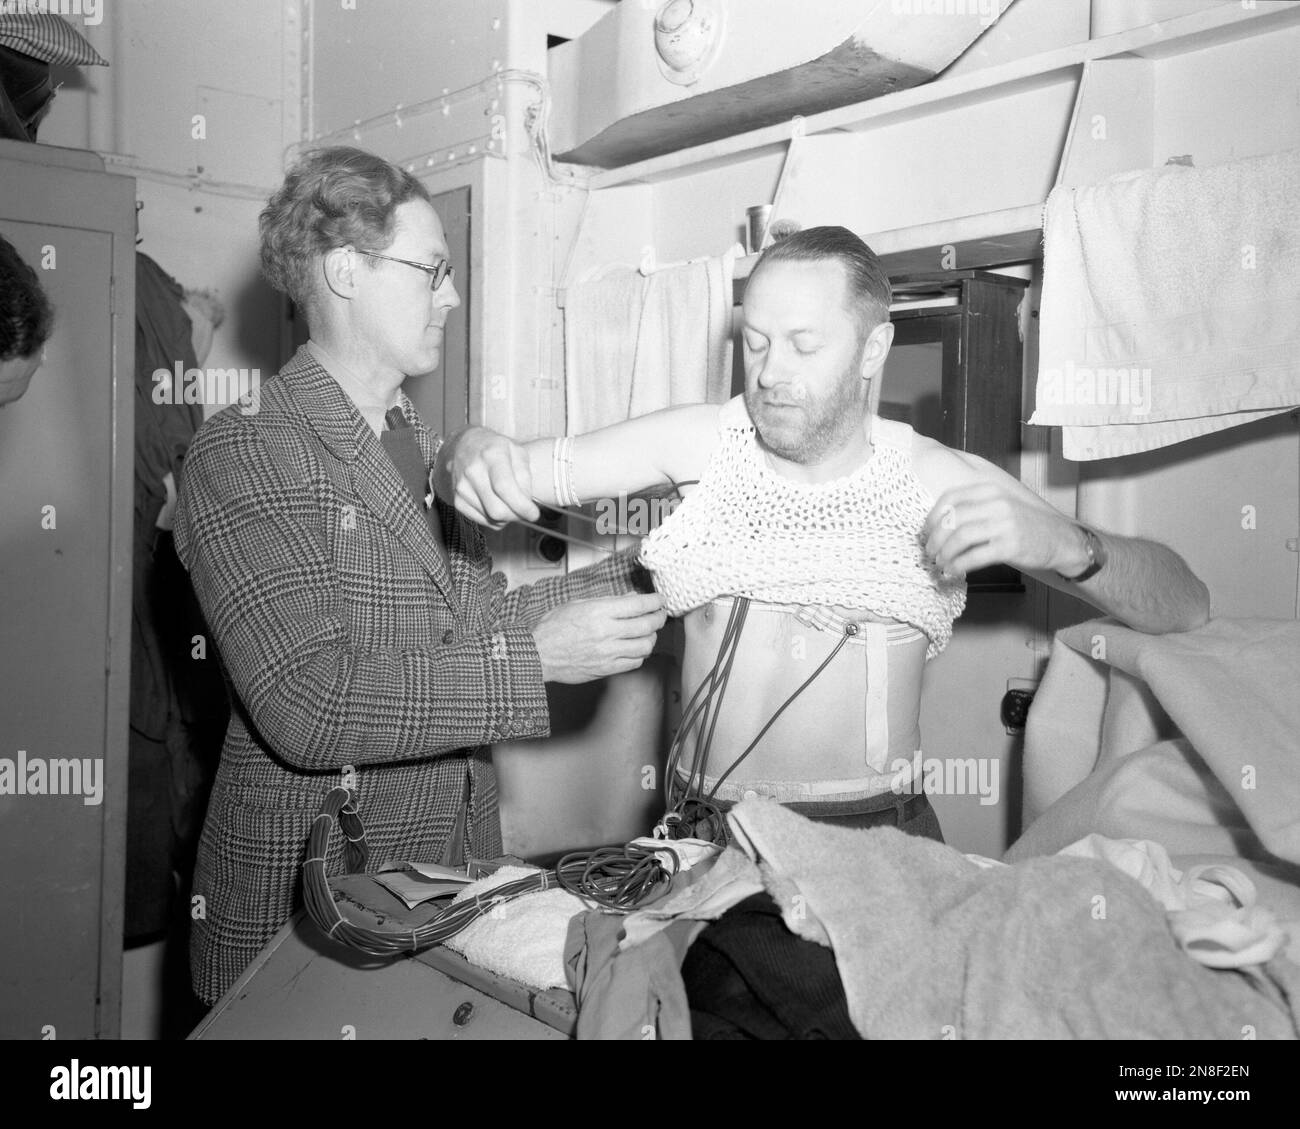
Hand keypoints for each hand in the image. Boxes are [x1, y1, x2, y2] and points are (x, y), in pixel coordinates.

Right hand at [433, 426, 538, 528]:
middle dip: (516, 515)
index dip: (521, 505)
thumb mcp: (518, 452)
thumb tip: (525, 502)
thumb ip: (525, 477)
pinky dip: (493, 519)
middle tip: (524, 510)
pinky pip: (481, 520)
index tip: (534, 514)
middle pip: (496, 509)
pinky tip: (498, 505)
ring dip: (506, 517)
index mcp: (491, 455)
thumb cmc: (497, 449)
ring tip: (510, 503)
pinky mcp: (457, 499)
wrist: (466, 445)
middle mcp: (473, 471)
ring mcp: (461, 486)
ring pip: (490, 518)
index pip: (504, 487)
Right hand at [531, 593, 667, 683]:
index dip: (655, 601)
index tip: (660, 600)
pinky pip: (635, 662)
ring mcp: (608, 653)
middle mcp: (607, 632)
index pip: (638, 604)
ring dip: (651, 637)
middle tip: (660, 615)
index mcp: (599, 612)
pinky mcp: (607, 669)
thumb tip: (631, 598)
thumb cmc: (553, 628)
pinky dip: (640, 654)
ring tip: (647, 633)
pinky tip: (635, 648)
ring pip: (645, 646)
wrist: (538, 655)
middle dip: (659, 618)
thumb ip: (607, 601)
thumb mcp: (578, 605)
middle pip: (647, 625)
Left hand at [922, 483, 1084, 577]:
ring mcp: (1004, 524)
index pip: (950, 498)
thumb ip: (974, 508)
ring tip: (939, 564)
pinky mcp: (1010, 546)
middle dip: (934, 539)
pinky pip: (974, 557)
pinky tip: (953, 572)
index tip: (925, 532)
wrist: (1060, 540)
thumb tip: (938, 524)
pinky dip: (958, 566)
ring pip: (960, 538)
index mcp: (991, 490)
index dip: (932, 517)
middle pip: (952, 519)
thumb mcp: (1000, 506)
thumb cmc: (1024, 526)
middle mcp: (997, 504)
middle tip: (929, 553)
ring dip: (944, 554)